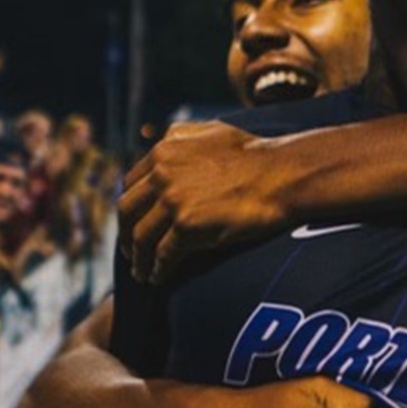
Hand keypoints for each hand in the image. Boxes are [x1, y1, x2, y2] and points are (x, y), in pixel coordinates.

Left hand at [120, 121, 294, 281]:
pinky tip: (159, 277)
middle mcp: (162, 174)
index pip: (131, 184)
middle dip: (125, 235)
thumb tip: (162, 141)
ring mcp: (173, 201)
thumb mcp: (210, 130)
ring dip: (138, 259)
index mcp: (163, 151)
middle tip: (129, 253)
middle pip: (127, 212)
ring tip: (142, 273)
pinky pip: (163, 254)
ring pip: (141, 237)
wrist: (281, 174)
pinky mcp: (188, 226)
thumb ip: (180, 136)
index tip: (133, 223)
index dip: (131, 208)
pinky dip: (158, 269)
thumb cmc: (254, 153)